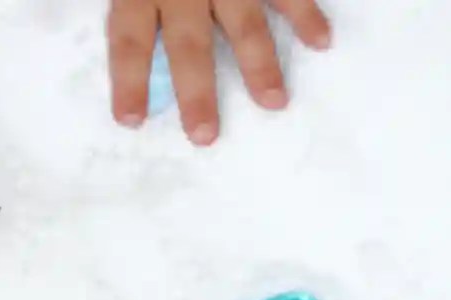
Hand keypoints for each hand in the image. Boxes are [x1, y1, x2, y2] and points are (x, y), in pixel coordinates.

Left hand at [107, 0, 330, 145]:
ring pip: (244, 23)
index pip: (131, 37)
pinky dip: (306, 12)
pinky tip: (321, 42)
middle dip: (197, 94)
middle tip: (205, 137)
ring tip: (274, 104)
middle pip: (189, 46)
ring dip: (261, 66)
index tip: (130, 120)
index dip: (130, 79)